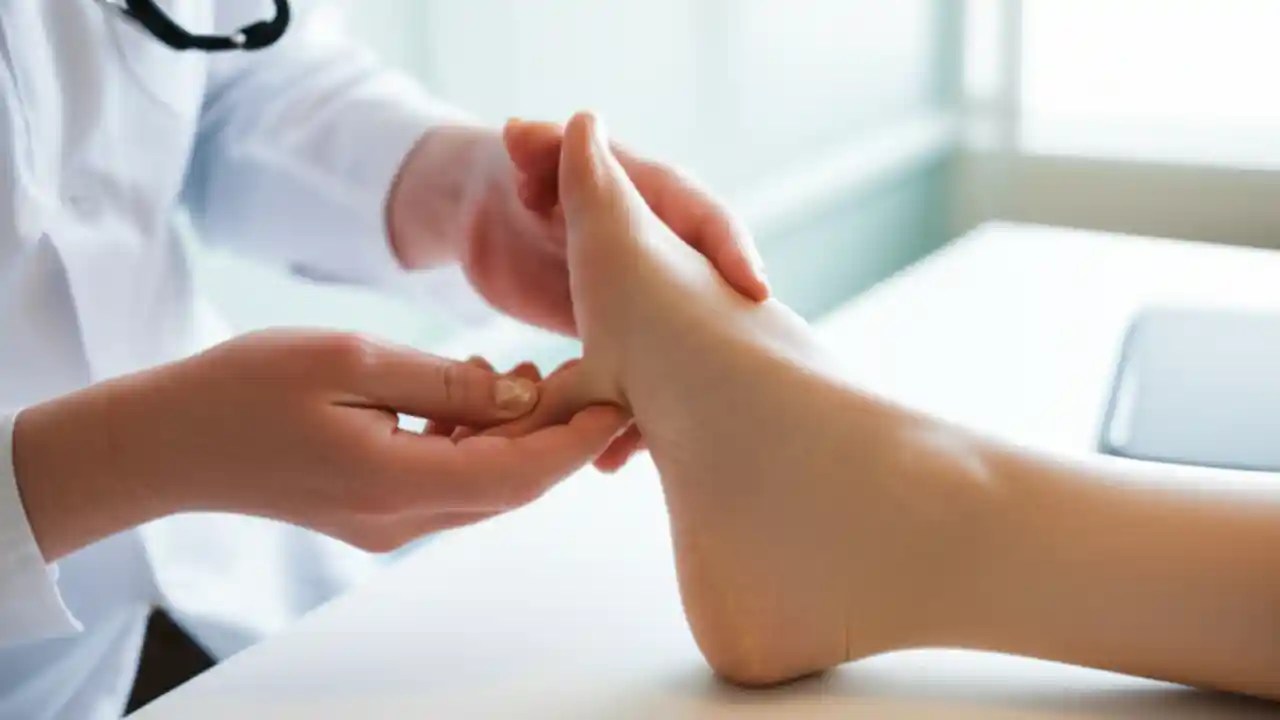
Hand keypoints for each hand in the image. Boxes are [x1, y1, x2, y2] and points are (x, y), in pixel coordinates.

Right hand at [13, 330, 628, 560]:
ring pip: (485, 487)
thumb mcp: (351, 358)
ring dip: (520, 441)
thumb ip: (444, 380)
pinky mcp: (376, 512)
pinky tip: (482, 395)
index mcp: (398, 481)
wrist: (169, 441)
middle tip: (596, 381)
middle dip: (561, 439)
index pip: (520, 474)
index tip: (618, 402)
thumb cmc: (246, 386)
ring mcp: (388, 523)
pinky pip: (450, 482)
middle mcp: (402, 518)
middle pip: (513, 487)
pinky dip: (479, 446)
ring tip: (545, 379)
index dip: (576, 441)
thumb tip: (520, 391)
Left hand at [388, 119, 768, 470]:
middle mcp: (672, 253)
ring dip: (672, 396)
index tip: (755, 290)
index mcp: (661, 201)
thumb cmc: (522, 174)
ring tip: (653, 436)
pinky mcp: (629, 344)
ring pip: (683, 353)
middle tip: (737, 380)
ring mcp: (655, 302)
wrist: (497, 217)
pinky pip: (643, 383)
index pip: (711, 221)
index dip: (735, 254)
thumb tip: (525, 132)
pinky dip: (631, 417)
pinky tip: (613, 455)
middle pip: (714, 299)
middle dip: (724, 343)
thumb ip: (533, 151)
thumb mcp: (528, 159)